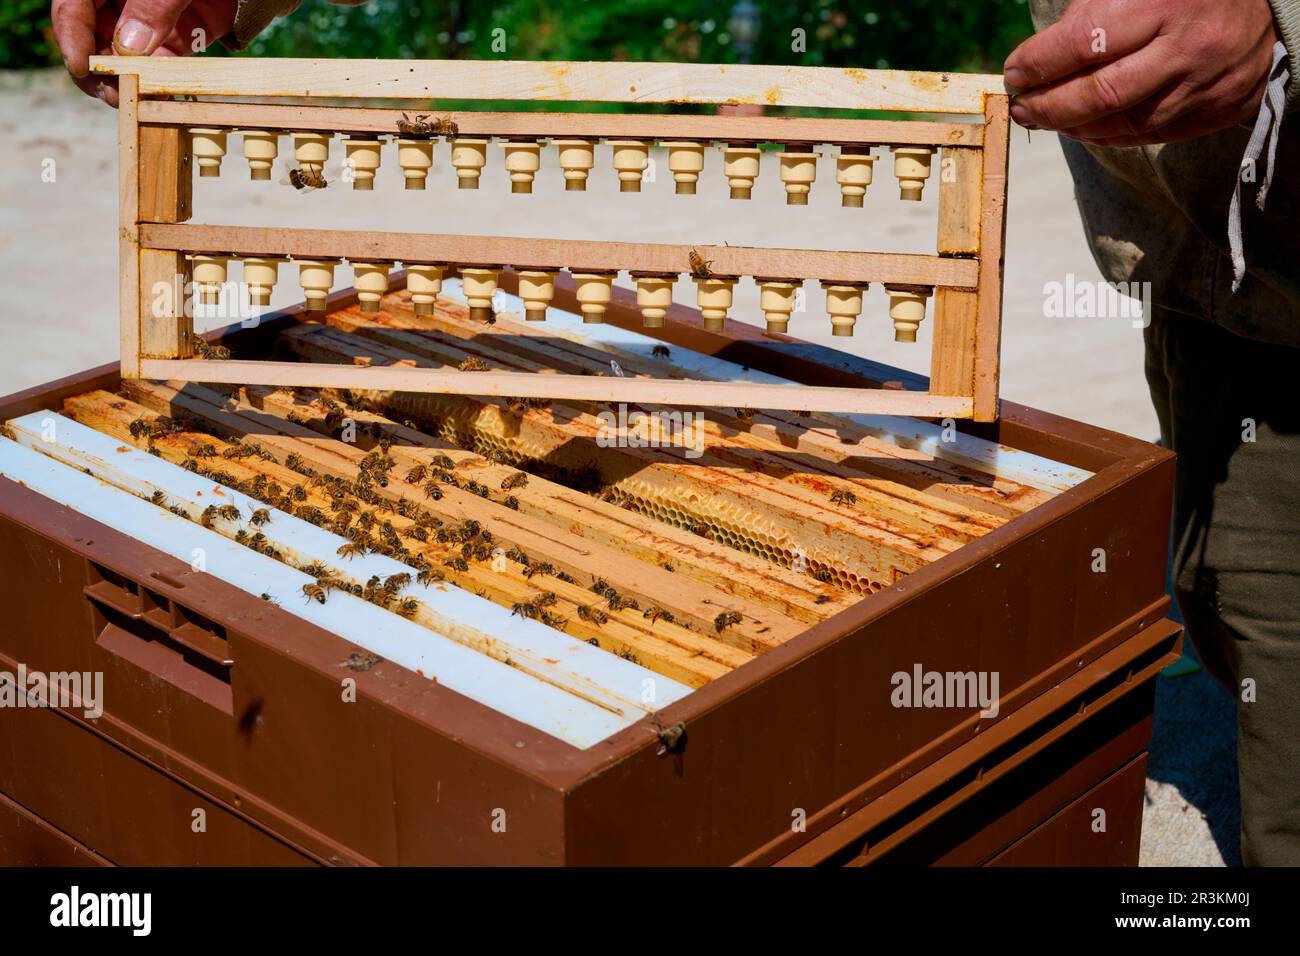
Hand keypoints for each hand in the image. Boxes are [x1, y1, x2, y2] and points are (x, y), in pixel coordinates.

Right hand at [51, 0, 237, 106]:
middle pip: (96, 36)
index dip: (72, 36)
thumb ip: (152, 5)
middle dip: (101, 67)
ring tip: (135, 100)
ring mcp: (154, 18)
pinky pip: (166, 63)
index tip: (81, 67)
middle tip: (113, 93)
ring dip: (129, 81)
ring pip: (130, 56)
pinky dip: (162, 81)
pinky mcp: (185, 35)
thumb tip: (130, 46)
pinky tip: (162, 97)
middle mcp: (124, 0)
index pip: (72, 6)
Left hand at [1003, 0, 1280, 145]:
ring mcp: (1203, 85)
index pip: (1082, 43)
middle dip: (1047, 106)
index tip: (1014, 72)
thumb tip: (1038, 56)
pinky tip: (1083, 128)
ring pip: (1121, 124)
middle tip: (1021, 106)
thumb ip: (1091, 13)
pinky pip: (1149, 136)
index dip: (1037, 64)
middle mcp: (1184, 49)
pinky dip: (1107, 135)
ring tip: (1045, 118)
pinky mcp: (1216, 110)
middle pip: (1098, 94)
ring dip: (1072, 126)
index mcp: (1162, 4)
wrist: (1270, 1)